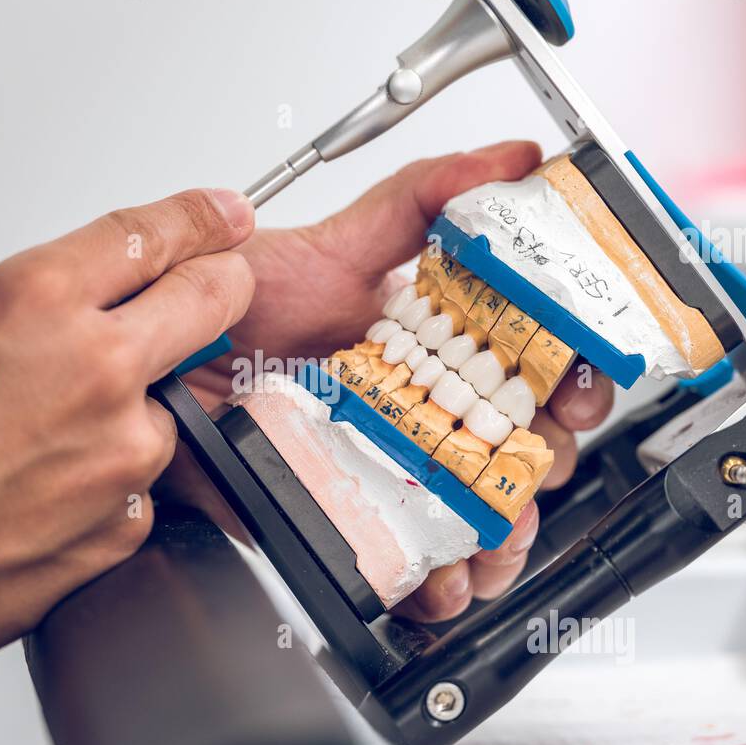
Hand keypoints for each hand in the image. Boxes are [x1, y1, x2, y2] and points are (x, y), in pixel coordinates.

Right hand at [0, 188, 255, 670]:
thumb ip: (40, 311)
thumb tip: (98, 305)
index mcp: (39, 299)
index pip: (154, 233)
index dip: (201, 219)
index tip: (224, 217)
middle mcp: (98, 366)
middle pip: (211, 302)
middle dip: (215, 295)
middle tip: (201, 304)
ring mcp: (123, 448)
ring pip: (171, 410)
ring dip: (133, 417)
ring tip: (45, 448)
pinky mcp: (130, 516)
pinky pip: (144, 482)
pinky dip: (109, 485)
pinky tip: (44, 497)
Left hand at [184, 140, 614, 620]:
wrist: (166, 355)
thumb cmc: (247, 298)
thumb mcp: (341, 240)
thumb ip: (425, 196)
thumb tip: (515, 159)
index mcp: (441, 347)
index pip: (536, 373)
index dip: (574, 387)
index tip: (579, 393)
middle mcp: (425, 411)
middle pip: (518, 457)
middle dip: (539, 479)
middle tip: (527, 482)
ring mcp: (390, 468)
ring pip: (475, 519)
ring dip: (499, 543)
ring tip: (486, 551)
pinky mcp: (347, 515)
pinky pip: (408, 562)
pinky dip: (434, 585)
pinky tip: (437, 584)